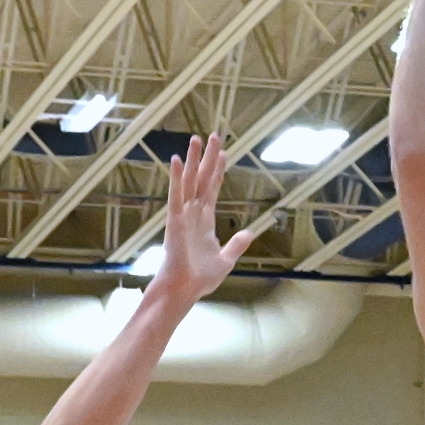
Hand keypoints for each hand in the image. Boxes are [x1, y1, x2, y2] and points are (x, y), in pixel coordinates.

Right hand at [147, 134, 257, 303]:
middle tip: (213, 135)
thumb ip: (236, 244)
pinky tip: (176, 160)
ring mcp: (183, 215)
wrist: (185, 290)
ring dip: (192, 160)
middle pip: (202, 178)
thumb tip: (250, 233)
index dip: (218, 171)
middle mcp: (193, 213)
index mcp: (205, 221)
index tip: (224, 153)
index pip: (212, 189)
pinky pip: (176, 195)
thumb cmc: (200, 278)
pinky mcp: (175, 220)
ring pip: (189, 181)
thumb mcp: (225, 259)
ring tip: (196, 138)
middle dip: (207, 157)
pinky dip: (176, 177)